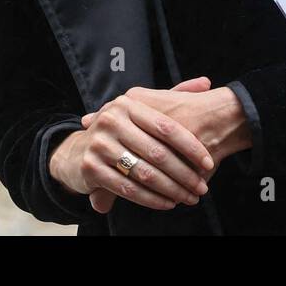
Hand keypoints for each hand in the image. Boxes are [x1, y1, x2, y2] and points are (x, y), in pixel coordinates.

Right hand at [49, 77, 214, 213]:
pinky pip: (128, 189)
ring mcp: (99, 144)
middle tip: (202, 187)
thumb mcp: (142, 109)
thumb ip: (174, 95)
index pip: (166, 127)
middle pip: (158, 153)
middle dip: (184, 174)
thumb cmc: (121, 131)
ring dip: (172, 190)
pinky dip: (151, 199)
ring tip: (189, 197)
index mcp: (127, 104)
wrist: (77, 152)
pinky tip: (167, 203)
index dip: (190, 146)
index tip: (208, 161)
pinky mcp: (91, 168)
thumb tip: (207, 82)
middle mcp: (111, 120)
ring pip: (145, 173)